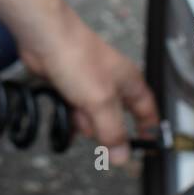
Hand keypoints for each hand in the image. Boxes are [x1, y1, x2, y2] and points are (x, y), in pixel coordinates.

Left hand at [18, 7, 159, 163]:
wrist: (45, 38)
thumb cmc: (77, 56)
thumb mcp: (101, 101)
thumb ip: (112, 130)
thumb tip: (122, 156)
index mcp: (130, 83)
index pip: (147, 111)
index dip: (148, 130)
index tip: (145, 148)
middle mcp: (113, 84)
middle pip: (115, 120)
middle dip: (103, 128)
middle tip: (94, 123)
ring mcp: (91, 85)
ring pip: (92, 118)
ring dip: (82, 121)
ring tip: (75, 108)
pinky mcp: (71, 86)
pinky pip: (74, 111)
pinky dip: (68, 115)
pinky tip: (63, 110)